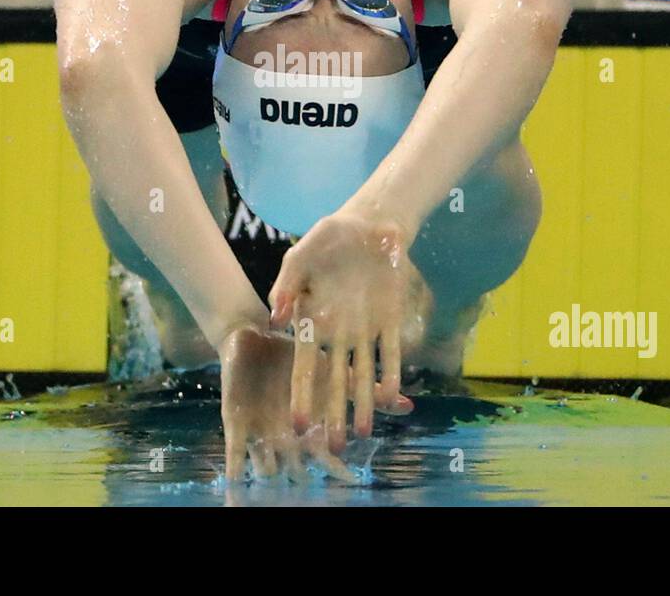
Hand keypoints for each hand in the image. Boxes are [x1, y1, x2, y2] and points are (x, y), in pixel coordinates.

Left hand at [219, 325, 410, 482]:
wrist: (251, 336)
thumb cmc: (294, 353)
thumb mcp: (332, 367)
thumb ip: (365, 388)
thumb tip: (408, 404)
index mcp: (309, 424)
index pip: (325, 452)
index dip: (335, 467)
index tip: (348, 480)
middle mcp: (286, 435)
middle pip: (296, 465)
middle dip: (302, 476)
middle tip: (308, 488)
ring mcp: (259, 432)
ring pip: (266, 465)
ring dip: (269, 477)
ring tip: (271, 492)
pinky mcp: (235, 425)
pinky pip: (233, 453)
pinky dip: (234, 468)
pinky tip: (234, 483)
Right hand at [268, 211, 415, 452]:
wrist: (369, 223)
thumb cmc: (329, 237)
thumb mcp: (301, 255)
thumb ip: (286, 284)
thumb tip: (275, 320)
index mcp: (313, 319)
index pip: (305, 365)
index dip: (303, 395)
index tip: (299, 424)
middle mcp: (339, 331)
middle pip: (335, 379)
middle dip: (334, 411)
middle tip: (333, 444)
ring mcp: (366, 328)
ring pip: (364, 373)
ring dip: (364, 401)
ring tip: (363, 432)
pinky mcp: (390, 319)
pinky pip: (391, 352)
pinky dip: (392, 373)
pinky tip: (394, 396)